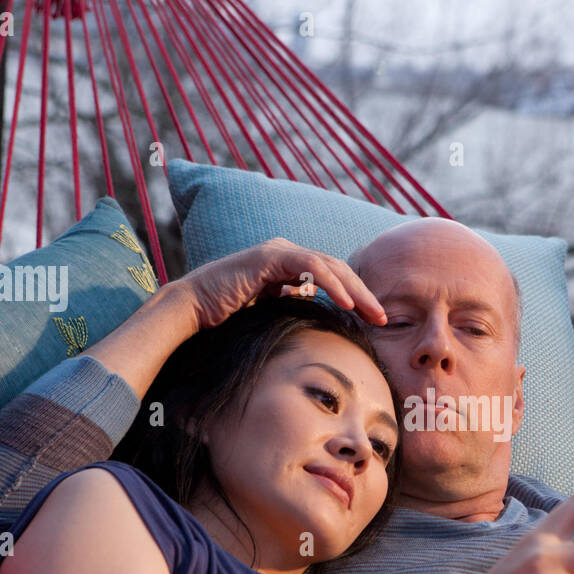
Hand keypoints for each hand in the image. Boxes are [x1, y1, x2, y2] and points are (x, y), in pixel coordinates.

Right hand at [180, 237, 386, 331]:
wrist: (190, 310)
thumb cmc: (225, 320)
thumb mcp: (270, 316)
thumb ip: (292, 310)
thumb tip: (316, 321)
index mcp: (288, 267)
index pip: (332, 277)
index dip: (356, 297)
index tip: (374, 321)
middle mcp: (285, 254)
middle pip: (337, 269)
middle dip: (363, 294)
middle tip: (383, 319)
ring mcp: (277, 252)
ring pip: (329, 266)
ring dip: (355, 290)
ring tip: (372, 313)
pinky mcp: (269, 258)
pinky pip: (310, 267)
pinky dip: (331, 284)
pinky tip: (346, 303)